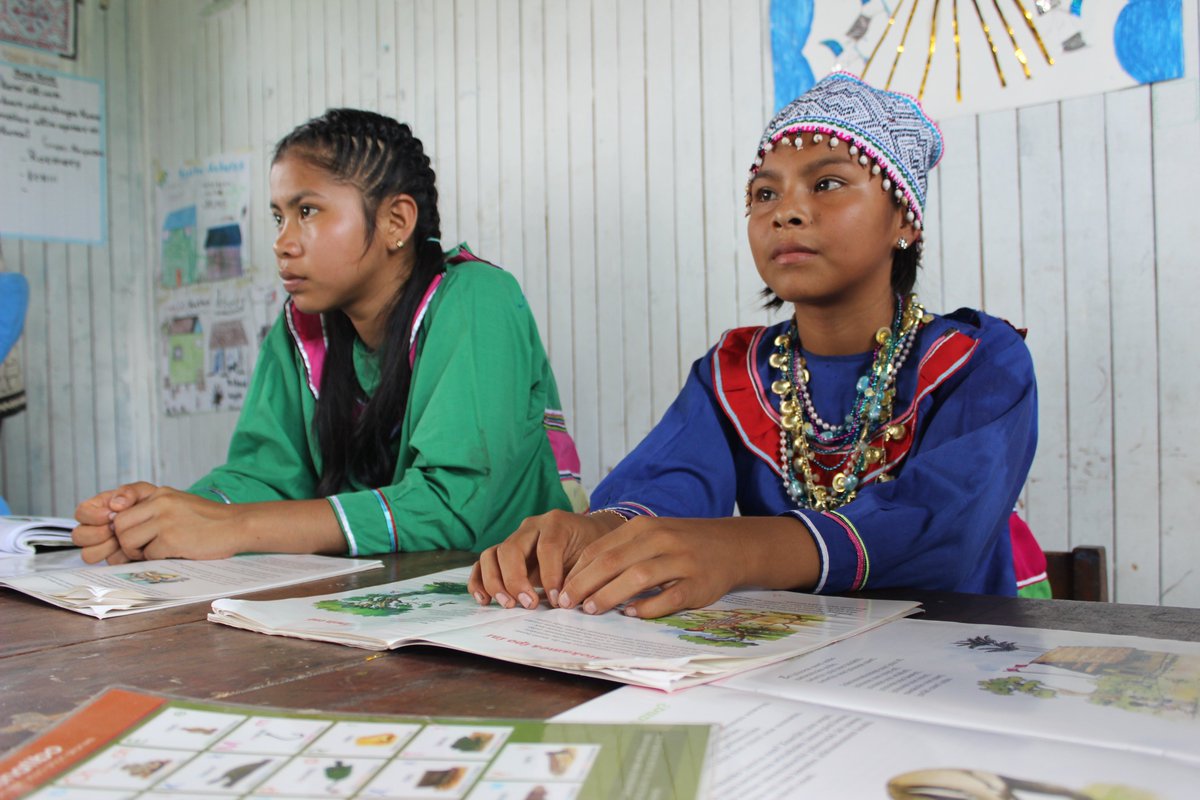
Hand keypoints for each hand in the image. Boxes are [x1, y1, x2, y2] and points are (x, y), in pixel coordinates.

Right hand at [73, 482, 157, 563]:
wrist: (174, 524)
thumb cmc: (157, 507)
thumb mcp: (145, 493)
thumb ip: (129, 492)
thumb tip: (114, 503)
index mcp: (100, 508)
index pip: (82, 512)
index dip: (92, 516)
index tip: (110, 515)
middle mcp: (98, 528)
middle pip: (79, 536)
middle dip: (97, 534)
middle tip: (115, 531)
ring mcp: (105, 546)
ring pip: (88, 554)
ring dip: (106, 548)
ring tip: (122, 541)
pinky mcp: (116, 559)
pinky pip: (108, 564)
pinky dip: (119, 558)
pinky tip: (131, 551)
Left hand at [107, 487, 242, 560]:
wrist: (237, 525)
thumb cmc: (208, 520)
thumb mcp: (179, 503)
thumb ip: (152, 509)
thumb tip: (118, 527)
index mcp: (161, 492)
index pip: (119, 500)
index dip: (113, 518)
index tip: (118, 528)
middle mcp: (161, 502)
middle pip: (120, 525)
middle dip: (125, 541)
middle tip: (141, 548)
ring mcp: (166, 520)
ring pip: (128, 540)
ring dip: (138, 552)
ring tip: (156, 552)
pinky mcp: (172, 539)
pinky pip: (148, 554)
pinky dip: (157, 559)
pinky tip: (173, 554)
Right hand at [469, 509, 622, 609]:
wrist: (587, 534)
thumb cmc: (591, 547)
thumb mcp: (592, 556)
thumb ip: (579, 573)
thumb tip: (566, 601)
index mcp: (556, 523)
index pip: (547, 547)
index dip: (550, 576)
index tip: (556, 600)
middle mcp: (530, 527)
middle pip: (511, 548)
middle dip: (515, 580)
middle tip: (527, 604)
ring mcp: (514, 538)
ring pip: (491, 555)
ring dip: (494, 582)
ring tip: (507, 604)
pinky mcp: (504, 553)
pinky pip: (484, 563)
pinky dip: (479, 581)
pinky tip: (484, 599)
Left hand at [556, 516, 820, 618]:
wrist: (731, 545)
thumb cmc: (680, 543)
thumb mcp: (650, 535)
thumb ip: (619, 551)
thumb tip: (580, 578)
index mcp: (643, 527)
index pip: (601, 548)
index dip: (577, 571)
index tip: (559, 590)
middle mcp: (661, 540)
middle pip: (614, 561)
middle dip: (585, 584)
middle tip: (567, 604)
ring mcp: (681, 561)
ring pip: (639, 577)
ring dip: (610, 595)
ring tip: (591, 609)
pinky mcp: (698, 584)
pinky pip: (669, 597)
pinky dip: (648, 606)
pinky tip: (631, 614)